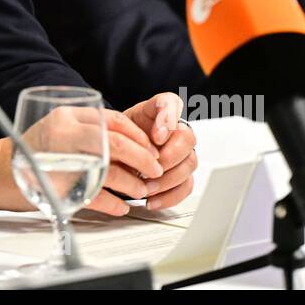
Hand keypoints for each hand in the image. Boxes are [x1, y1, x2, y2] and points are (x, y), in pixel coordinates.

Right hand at [0, 105, 166, 217]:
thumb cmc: (30, 151)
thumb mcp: (57, 127)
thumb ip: (85, 129)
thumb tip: (126, 141)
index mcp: (67, 116)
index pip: (113, 120)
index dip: (138, 135)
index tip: (150, 148)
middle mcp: (64, 134)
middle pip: (115, 143)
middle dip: (142, 158)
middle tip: (155, 170)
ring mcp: (60, 160)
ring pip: (109, 169)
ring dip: (130, 183)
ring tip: (139, 191)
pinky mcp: (58, 185)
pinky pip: (94, 195)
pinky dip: (112, 203)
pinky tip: (120, 207)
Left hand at [124, 92, 196, 210]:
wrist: (114, 156)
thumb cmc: (117, 138)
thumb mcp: (116, 126)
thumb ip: (130, 123)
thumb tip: (156, 136)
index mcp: (159, 110)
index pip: (172, 102)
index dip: (168, 119)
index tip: (156, 136)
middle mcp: (175, 129)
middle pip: (187, 140)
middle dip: (169, 158)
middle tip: (150, 169)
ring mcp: (181, 153)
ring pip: (189, 165)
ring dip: (167, 180)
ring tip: (146, 188)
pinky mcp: (181, 174)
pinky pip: (186, 186)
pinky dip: (169, 197)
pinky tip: (152, 201)